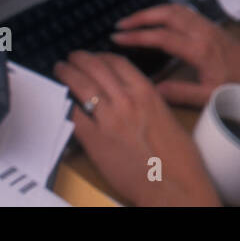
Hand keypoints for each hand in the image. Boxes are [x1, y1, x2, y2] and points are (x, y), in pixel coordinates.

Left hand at [54, 51, 220, 206]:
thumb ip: (148, 102)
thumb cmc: (178, 157)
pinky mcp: (95, 140)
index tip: (95, 56)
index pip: (117, 62)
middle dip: (80, 59)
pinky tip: (62, 101)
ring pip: (81, 85)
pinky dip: (66, 104)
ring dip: (68, 74)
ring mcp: (109, 119)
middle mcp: (126, 100)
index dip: (101, 56)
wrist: (172, 184)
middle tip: (71, 58)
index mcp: (146, 92)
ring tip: (61, 70)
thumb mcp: (167, 116)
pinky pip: (75, 115)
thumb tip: (134, 98)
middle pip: (95, 68)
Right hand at [110, 3, 239, 106]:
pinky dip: (163, 11)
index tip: (118, 37)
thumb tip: (152, 90)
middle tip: (120, 25)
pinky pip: (182, 11)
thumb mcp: (209, 96)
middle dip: (141, 17)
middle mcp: (201, 32)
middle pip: (166, 14)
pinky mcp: (207, 23)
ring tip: (131, 20)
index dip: (138, 36)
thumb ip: (180, 93)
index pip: (162, 37)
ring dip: (151, 11)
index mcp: (199, 50)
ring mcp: (205, 24)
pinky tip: (153, 19)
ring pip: (174, 9)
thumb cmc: (236, 86)